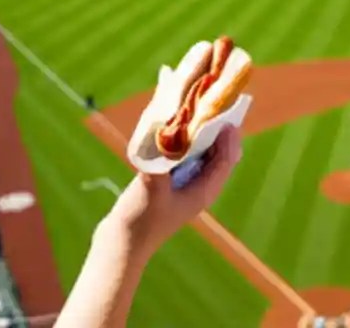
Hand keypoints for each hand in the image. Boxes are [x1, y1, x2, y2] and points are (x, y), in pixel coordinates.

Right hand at [104, 124, 242, 254]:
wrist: (122, 244)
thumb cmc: (140, 217)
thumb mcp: (151, 185)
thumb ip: (162, 160)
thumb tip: (169, 134)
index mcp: (205, 191)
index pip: (226, 158)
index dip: (228, 135)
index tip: (224, 112)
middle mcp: (201, 188)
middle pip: (219, 154)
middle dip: (218, 131)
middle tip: (213, 104)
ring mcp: (187, 187)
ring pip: (203, 155)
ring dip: (201, 135)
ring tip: (196, 111)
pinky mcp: (173, 186)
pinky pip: (187, 159)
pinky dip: (186, 143)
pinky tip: (175, 129)